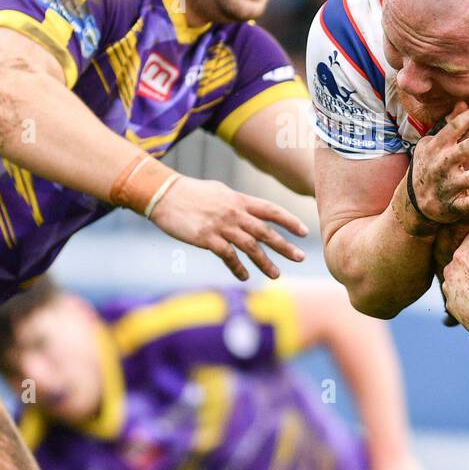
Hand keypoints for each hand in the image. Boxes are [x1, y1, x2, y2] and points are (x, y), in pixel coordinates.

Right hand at [149, 176, 306, 280]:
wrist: (164, 195)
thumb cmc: (190, 193)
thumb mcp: (219, 192)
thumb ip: (236, 203)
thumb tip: (248, 212)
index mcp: (239, 200)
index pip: (271, 210)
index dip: (289, 221)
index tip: (304, 231)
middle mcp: (234, 213)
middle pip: (266, 231)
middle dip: (285, 246)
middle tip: (300, 257)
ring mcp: (222, 226)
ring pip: (251, 247)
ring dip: (265, 262)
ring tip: (276, 275)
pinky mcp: (207, 238)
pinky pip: (228, 256)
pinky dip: (238, 267)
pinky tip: (245, 277)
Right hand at [408, 102, 468, 225]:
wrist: (414, 200)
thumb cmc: (429, 165)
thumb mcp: (434, 144)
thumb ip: (451, 125)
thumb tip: (463, 102)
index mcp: (437, 148)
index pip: (453, 129)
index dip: (468, 117)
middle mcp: (441, 166)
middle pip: (461, 152)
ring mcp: (446, 186)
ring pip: (467, 180)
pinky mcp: (452, 205)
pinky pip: (466, 204)